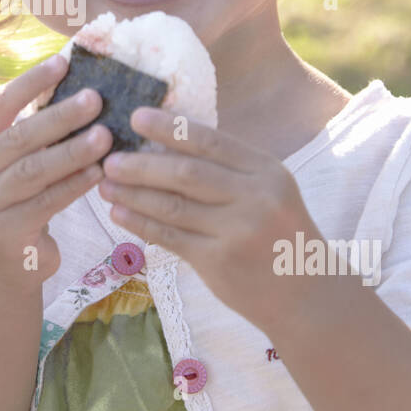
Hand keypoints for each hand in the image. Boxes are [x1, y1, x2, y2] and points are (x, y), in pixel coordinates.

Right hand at [0, 53, 112, 291]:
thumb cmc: (14, 201)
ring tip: (104, 135)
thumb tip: (77, 88)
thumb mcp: (8, 165)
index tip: (62, 63)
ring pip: (32, 171)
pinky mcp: (6, 234)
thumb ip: (28, 135)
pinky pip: (47, 203)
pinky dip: (75, 185)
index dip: (29, 84)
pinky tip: (99, 172)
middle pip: (17, 138)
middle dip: (59, 117)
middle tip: (95, 99)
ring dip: (71, 151)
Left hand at [98, 107, 325, 334]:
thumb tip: (167, 140)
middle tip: (108, 157)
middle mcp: (255, 198)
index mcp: (267, 171)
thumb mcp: (270, 190)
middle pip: (186, 173)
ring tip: (104, 183)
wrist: (306, 294)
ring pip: (173, 206)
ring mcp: (237, 232)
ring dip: (133, 193)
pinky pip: (170, 237)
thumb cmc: (279, 233)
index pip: (211, 141)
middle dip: (142, 164)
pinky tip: (119, 213)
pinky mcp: (219, 262)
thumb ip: (229, 168)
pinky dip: (140, 223)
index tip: (135, 116)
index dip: (169, 128)